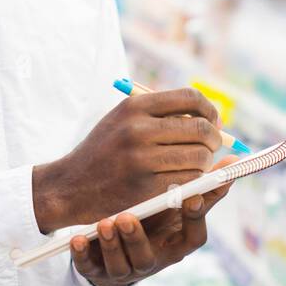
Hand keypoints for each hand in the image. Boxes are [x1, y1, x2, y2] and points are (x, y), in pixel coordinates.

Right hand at [32, 87, 223, 232]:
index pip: (190, 98)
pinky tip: (184, 180)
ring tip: (197, 164)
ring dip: (206, 162)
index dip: (210, 110)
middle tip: (212, 146)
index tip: (213, 122)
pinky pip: (188, 181)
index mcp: (134, 106)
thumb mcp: (122, 120)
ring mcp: (141, 159)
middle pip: (200, 128)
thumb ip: (159, 113)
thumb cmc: (104, 151)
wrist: (70, 186)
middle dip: (214, 139)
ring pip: (199, 156)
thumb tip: (210, 116)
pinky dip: (194, 181)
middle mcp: (138, 129)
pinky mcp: (144, 187)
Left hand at [69, 155, 237, 285]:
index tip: (189, 198)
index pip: (192, 237)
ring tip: (104, 223)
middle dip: (137, 239)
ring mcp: (123, 269)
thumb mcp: (176, 206)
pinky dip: (83, 255)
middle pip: (149, 258)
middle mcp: (152, 260)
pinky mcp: (96, 272)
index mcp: (175, 243)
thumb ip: (200, 188)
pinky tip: (78, 239)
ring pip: (119, 265)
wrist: (115, 246)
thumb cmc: (153, 219)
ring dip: (111, 245)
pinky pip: (88, 269)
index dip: (193, 220)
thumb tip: (232, 161)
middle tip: (127, 216)